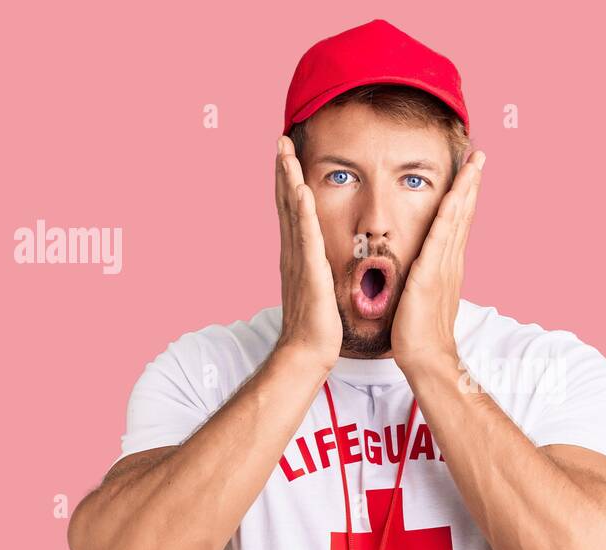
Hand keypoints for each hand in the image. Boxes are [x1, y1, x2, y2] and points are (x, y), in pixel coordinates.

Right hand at [274, 136, 340, 369]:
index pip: (293, 211)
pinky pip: (305, 236)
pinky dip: (302, 212)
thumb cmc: (318, 327)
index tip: (288, 155)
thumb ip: (320, 269)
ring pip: (292, 212)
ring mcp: (299, 260)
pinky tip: (300, 190)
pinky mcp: (309, 272)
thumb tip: (325, 259)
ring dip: (287, 180)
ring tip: (284, 152)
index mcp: (298, 255)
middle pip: (285, 203)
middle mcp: (293, 253)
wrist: (307, 353)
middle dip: (283, 170)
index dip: (288, 182)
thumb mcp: (320, 289)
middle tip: (280, 139)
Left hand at [392, 149, 485, 373]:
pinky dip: (450, 214)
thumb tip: (422, 267)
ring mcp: (444, 266)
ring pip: (457, 219)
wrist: (426, 358)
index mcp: (447, 264)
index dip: (465, 196)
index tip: (470, 172)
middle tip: (480, 155)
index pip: (458, 223)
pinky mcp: (431, 274)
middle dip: (472, 183)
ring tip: (474, 164)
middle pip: (464, 214)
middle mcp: (450, 261)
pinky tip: (455, 195)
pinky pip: (441, 237)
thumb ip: (426, 277)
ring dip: (466, 189)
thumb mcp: (424, 296)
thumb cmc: (419, 333)